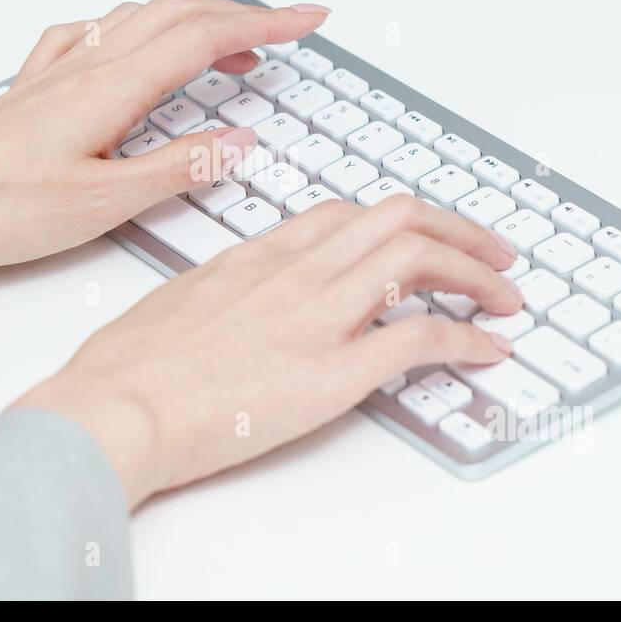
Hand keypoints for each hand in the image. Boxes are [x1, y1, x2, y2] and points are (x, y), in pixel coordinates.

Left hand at [0, 0, 329, 283]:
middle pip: (179, 13)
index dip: (266, 23)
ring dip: (195, 18)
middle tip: (287, 29)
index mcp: (109, 89)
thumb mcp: (98, 204)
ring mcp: (57, 70)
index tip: (310, 21)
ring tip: (231, 44)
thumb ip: (175, 169)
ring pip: (140, 16)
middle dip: (243, 13)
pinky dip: (136, 28)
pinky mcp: (35, 86)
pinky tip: (132, 45)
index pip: (205, 37)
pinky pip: (95, 33)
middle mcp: (85, 66)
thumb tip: (236, 143)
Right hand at [15, 195, 523, 507]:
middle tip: (491, 253)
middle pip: (398, 219)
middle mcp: (297, 273)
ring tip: (505, 294)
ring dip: (476, 272)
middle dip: (457, 229)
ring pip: (420, 260)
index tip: (419, 235)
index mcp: (257, 256)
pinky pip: (420, 338)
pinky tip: (489, 350)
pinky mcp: (334, 371)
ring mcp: (319, 316)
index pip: (345, 215)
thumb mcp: (179, 303)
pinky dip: (468, 339)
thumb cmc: (128, 365)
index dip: (397, 220)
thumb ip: (225, 293)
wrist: (115, 406)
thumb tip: (241, 307)